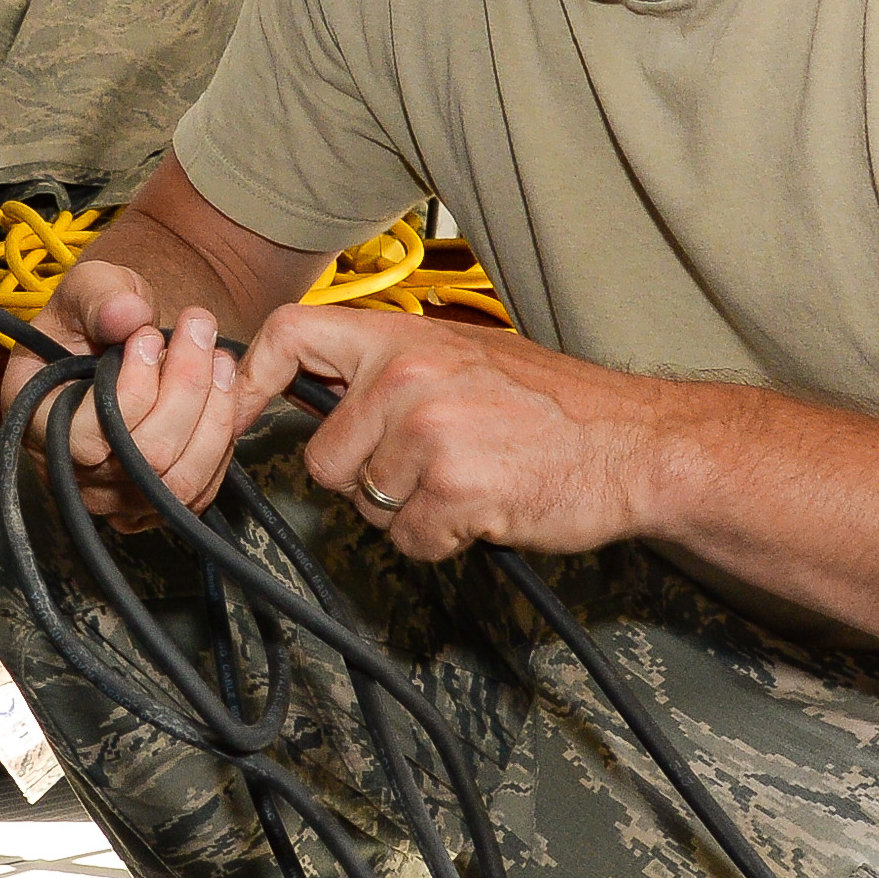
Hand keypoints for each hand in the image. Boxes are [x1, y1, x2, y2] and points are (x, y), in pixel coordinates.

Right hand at [0, 260, 250, 526]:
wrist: (118, 345)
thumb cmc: (92, 321)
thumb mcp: (85, 291)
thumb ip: (99, 296)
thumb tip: (128, 315)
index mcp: (37, 424)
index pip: (86, 439)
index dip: (131, 389)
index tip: (148, 334)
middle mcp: (74, 475)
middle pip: (146, 458)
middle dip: (186, 386)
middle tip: (200, 327)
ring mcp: (118, 498)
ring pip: (180, 481)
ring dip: (214, 413)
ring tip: (219, 357)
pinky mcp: (158, 502)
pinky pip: (203, 488)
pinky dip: (223, 437)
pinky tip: (225, 388)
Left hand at [230, 305, 673, 562]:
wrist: (636, 444)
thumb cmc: (555, 406)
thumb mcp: (466, 355)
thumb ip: (390, 368)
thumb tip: (316, 389)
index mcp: (403, 338)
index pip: (290, 336)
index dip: (252, 382)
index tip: (241, 413)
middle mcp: (406, 379)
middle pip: (325, 460)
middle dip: (366, 480)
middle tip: (430, 466)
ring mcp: (428, 434)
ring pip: (368, 505)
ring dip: (410, 511)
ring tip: (470, 479)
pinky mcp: (453, 491)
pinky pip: (409, 541)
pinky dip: (443, 540)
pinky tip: (486, 509)